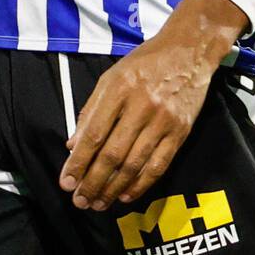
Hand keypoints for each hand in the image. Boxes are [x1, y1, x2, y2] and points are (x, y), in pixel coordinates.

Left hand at [58, 0, 246, 210]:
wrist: (188, 51)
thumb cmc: (144, 63)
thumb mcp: (111, 76)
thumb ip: (91, 110)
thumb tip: (73, 145)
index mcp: (119, 88)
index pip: (94, 133)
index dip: (79, 162)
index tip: (66, 182)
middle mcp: (141, 105)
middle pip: (113, 153)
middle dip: (93, 182)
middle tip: (80, 201)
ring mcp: (163, 120)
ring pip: (134, 164)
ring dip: (114, 188)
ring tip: (98, 203)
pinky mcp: (181, 132)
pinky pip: (159, 165)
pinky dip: (141, 184)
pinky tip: (125, 195)